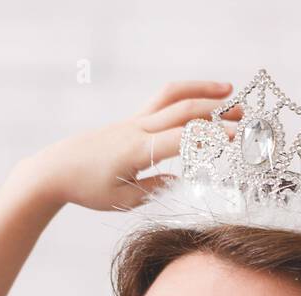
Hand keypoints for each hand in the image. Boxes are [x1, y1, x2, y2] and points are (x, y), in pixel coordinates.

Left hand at [17, 79, 241, 211]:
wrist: (55, 169)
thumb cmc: (86, 188)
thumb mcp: (121, 199)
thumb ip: (153, 189)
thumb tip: (178, 179)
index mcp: (137, 151)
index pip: (182, 139)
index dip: (211, 137)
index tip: (238, 139)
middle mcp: (137, 129)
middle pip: (183, 111)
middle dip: (217, 112)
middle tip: (245, 117)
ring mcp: (133, 121)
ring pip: (172, 96)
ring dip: (201, 91)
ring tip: (228, 92)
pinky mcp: (130, 120)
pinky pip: (161, 101)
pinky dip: (183, 96)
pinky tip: (199, 101)